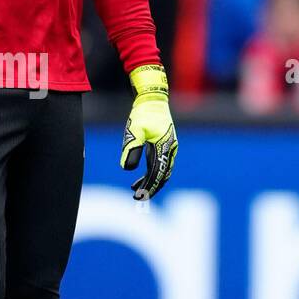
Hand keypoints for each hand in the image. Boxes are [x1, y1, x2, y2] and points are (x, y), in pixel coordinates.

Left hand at [120, 64, 177, 199]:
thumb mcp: (135, 131)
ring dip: (150, 182)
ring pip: (161, 172)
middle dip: (151, 188)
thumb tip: (128, 169)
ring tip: (135, 190)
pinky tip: (138, 178)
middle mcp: (169, 150)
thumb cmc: (143, 114)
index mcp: (164, 148)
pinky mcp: (163, 147)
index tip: (139, 196)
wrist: (152, 100)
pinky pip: (159, 165)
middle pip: (162, 176)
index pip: (157, 174)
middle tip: (138, 198)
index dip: (149, 187)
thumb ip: (132, 149)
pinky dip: (150, 174)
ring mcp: (168, 149)